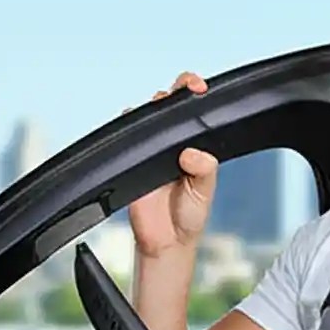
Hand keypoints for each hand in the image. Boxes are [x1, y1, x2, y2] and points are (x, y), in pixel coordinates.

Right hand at [121, 71, 218, 257]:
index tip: (199, 88)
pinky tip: (137, 131)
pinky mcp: (130, 160)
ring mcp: (149, 150)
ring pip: (145, 116)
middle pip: (168, 104)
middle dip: (174, 91)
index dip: (194, 91)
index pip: (193, 111)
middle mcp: (171, 143)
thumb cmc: (188, 214)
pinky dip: (127, 129)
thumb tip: (192, 153)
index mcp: (193, 145)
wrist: (165, 240)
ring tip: (160, 109)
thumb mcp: (205, 190)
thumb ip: (204, 170)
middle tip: (184, 92)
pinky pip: (125, 138)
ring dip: (150, 107)